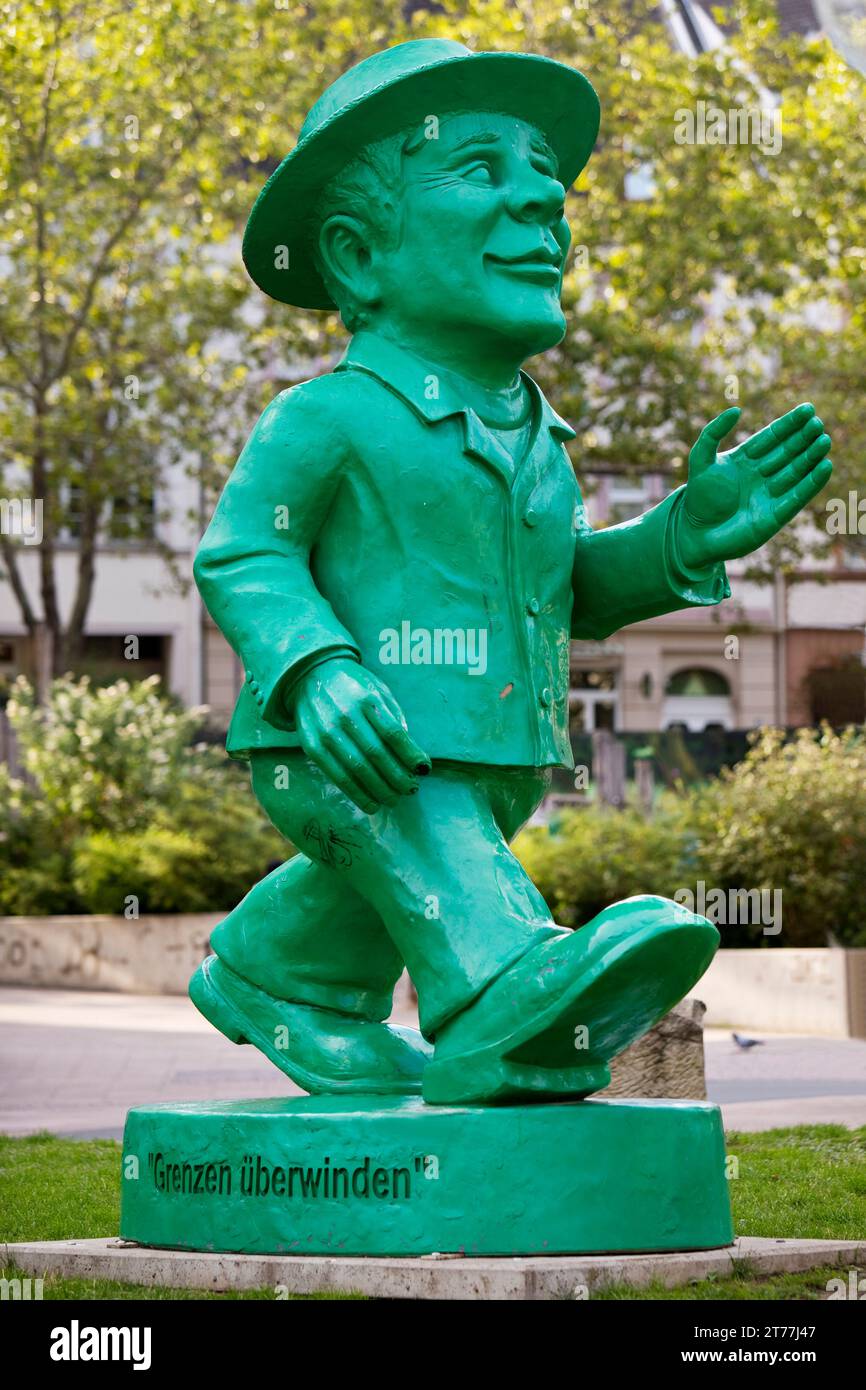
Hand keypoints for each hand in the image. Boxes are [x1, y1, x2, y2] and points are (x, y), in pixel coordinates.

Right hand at [292, 657, 430, 813]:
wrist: (310, 676)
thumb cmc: (352, 686)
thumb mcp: (377, 691)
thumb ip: (394, 718)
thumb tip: (411, 755)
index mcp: (366, 699)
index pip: (393, 733)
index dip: (410, 754)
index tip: (424, 769)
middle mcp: (345, 715)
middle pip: (377, 755)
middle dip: (398, 777)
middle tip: (411, 789)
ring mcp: (326, 732)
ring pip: (358, 770)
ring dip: (381, 790)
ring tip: (395, 799)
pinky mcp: (312, 747)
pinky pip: (338, 777)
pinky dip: (358, 794)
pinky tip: (372, 803)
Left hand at [677, 403, 832, 569]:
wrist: (694, 533)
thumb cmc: (697, 498)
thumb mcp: (700, 460)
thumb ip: (712, 433)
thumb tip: (736, 410)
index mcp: (746, 459)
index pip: (772, 437)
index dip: (790, 424)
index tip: (807, 409)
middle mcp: (761, 475)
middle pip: (788, 452)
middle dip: (803, 438)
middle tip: (818, 424)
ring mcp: (770, 495)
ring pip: (796, 471)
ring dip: (811, 457)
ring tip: (824, 441)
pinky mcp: (776, 516)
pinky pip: (798, 497)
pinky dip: (812, 483)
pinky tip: (825, 467)